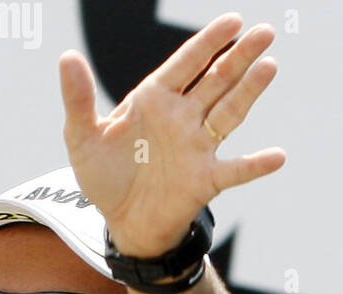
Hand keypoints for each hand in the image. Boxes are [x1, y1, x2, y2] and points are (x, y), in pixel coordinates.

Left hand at [60, 12, 284, 256]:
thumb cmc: (105, 175)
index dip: (207, 43)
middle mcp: (183, 118)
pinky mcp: (206, 179)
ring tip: (269, 66)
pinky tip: (276, 156)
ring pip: (229, 112)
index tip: (232, 21)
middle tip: (263, 32)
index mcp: (155, 101)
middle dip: (239, 57)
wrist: (121, 222)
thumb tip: (67, 57)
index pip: (185, 65)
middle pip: (216, 81)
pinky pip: (235, 170)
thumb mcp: (82, 138)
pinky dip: (254, 165)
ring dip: (249, 91)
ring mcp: (198, 146)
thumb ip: (78, 99)